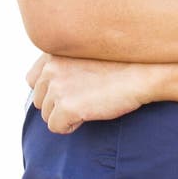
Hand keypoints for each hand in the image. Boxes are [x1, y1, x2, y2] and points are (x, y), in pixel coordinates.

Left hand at [26, 53, 158, 134]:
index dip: (51, 89)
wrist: (145, 72)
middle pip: (39, 99)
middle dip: (58, 103)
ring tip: (91, 102)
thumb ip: (67, 60)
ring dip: (66, 115)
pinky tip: (90, 112)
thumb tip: (54, 83)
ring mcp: (58, 87)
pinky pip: (57, 127)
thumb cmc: (124, 62)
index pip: (33, 78)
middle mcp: (52, 67)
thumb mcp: (90, 51)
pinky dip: (71, 126)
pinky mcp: (66, 107)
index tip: (72, 89)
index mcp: (56, 51)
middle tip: (86, 96)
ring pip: (47, 115)